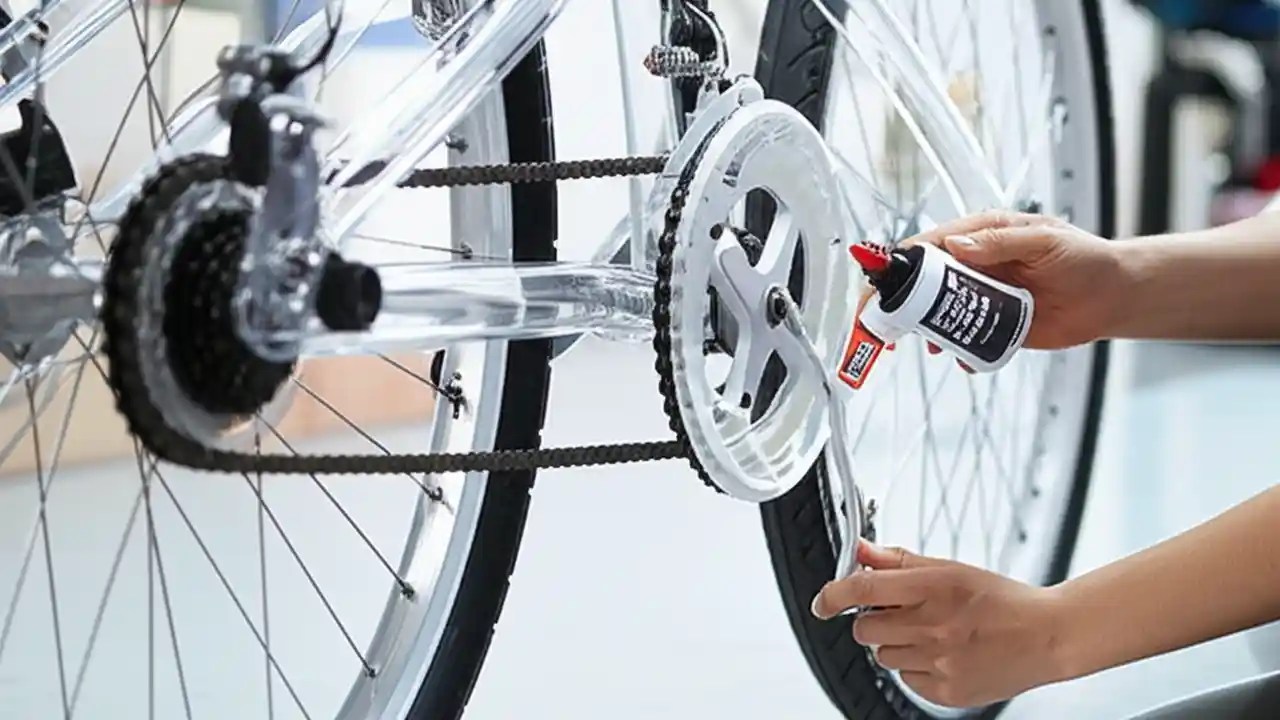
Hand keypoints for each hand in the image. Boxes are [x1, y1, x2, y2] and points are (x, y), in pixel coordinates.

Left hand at [810, 540, 1067, 708]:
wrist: (1047, 636)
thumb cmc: (1001, 600)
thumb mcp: (950, 568)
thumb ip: (900, 561)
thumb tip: (860, 550)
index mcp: (933, 588)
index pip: (864, 589)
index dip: (833, 594)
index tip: (823, 602)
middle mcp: (933, 627)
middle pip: (865, 627)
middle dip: (874, 618)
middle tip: (901, 613)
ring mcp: (940, 663)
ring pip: (883, 655)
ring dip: (896, 644)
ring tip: (931, 633)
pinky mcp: (947, 692)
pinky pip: (906, 680)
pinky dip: (916, 668)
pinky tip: (943, 654)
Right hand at [905, 210, 1122, 350]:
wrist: (1112, 297)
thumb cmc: (1084, 259)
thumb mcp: (1043, 242)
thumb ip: (1000, 244)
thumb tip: (956, 245)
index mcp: (982, 237)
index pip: (932, 244)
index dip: (904, 261)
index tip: (884, 278)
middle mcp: (976, 266)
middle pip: (925, 281)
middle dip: (902, 300)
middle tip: (886, 320)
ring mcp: (982, 297)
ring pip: (940, 312)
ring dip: (927, 327)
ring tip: (928, 342)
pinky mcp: (994, 325)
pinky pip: (965, 337)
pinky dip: (957, 348)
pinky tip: (959, 355)